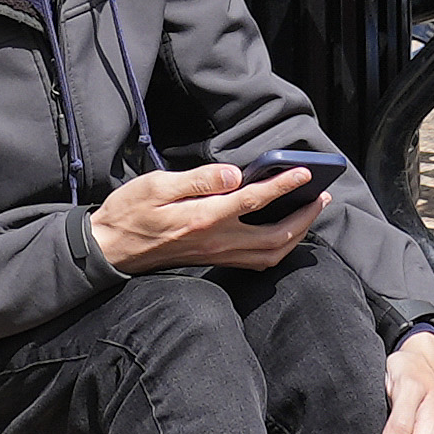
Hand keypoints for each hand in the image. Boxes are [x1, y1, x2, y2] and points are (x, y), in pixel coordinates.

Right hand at [95, 164, 307, 275]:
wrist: (110, 249)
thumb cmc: (130, 212)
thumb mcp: (157, 185)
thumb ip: (198, 180)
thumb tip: (234, 174)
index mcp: (204, 219)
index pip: (254, 201)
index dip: (283, 185)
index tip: (304, 171)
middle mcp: (216, 241)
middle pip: (275, 235)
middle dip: (304, 216)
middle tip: (322, 196)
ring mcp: (217, 255)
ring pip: (270, 253)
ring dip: (297, 234)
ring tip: (310, 212)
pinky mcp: (214, 260)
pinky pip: (257, 261)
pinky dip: (278, 248)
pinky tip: (284, 233)